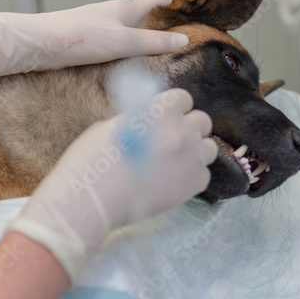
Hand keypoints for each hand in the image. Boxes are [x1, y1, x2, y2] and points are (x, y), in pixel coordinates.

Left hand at [0, 0, 186, 84]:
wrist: (40, 45)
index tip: (202, 3)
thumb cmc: (79, 37)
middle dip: (172, 19)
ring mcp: (106, 27)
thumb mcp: (122, 41)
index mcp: (127, 7)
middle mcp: (117, 14)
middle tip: (194, 28)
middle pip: (151, 13)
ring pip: (138, 28)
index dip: (182, 0)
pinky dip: (139, 47)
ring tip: (174, 47)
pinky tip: (142, 60)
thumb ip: (152, 42)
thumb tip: (184, 40)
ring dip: (155, 34)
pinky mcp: (95, 42)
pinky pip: (125, 41)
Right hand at [6, 88, 217, 281]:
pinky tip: (173, 181)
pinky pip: (203, 175)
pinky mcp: (191, 185)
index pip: (183, 98)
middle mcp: (181, 131)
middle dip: (188, 128)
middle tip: (171, 141)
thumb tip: (150, 123)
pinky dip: (192, 177)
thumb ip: (140, 119)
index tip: (166, 119)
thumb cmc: (91, 161)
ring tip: (175, 163)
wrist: (90, 200)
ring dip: (195, 152)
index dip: (174, 109)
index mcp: (159, 110)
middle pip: (202, 121)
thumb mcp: (111, 125)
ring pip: (209, 148)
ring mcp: (190, 159)